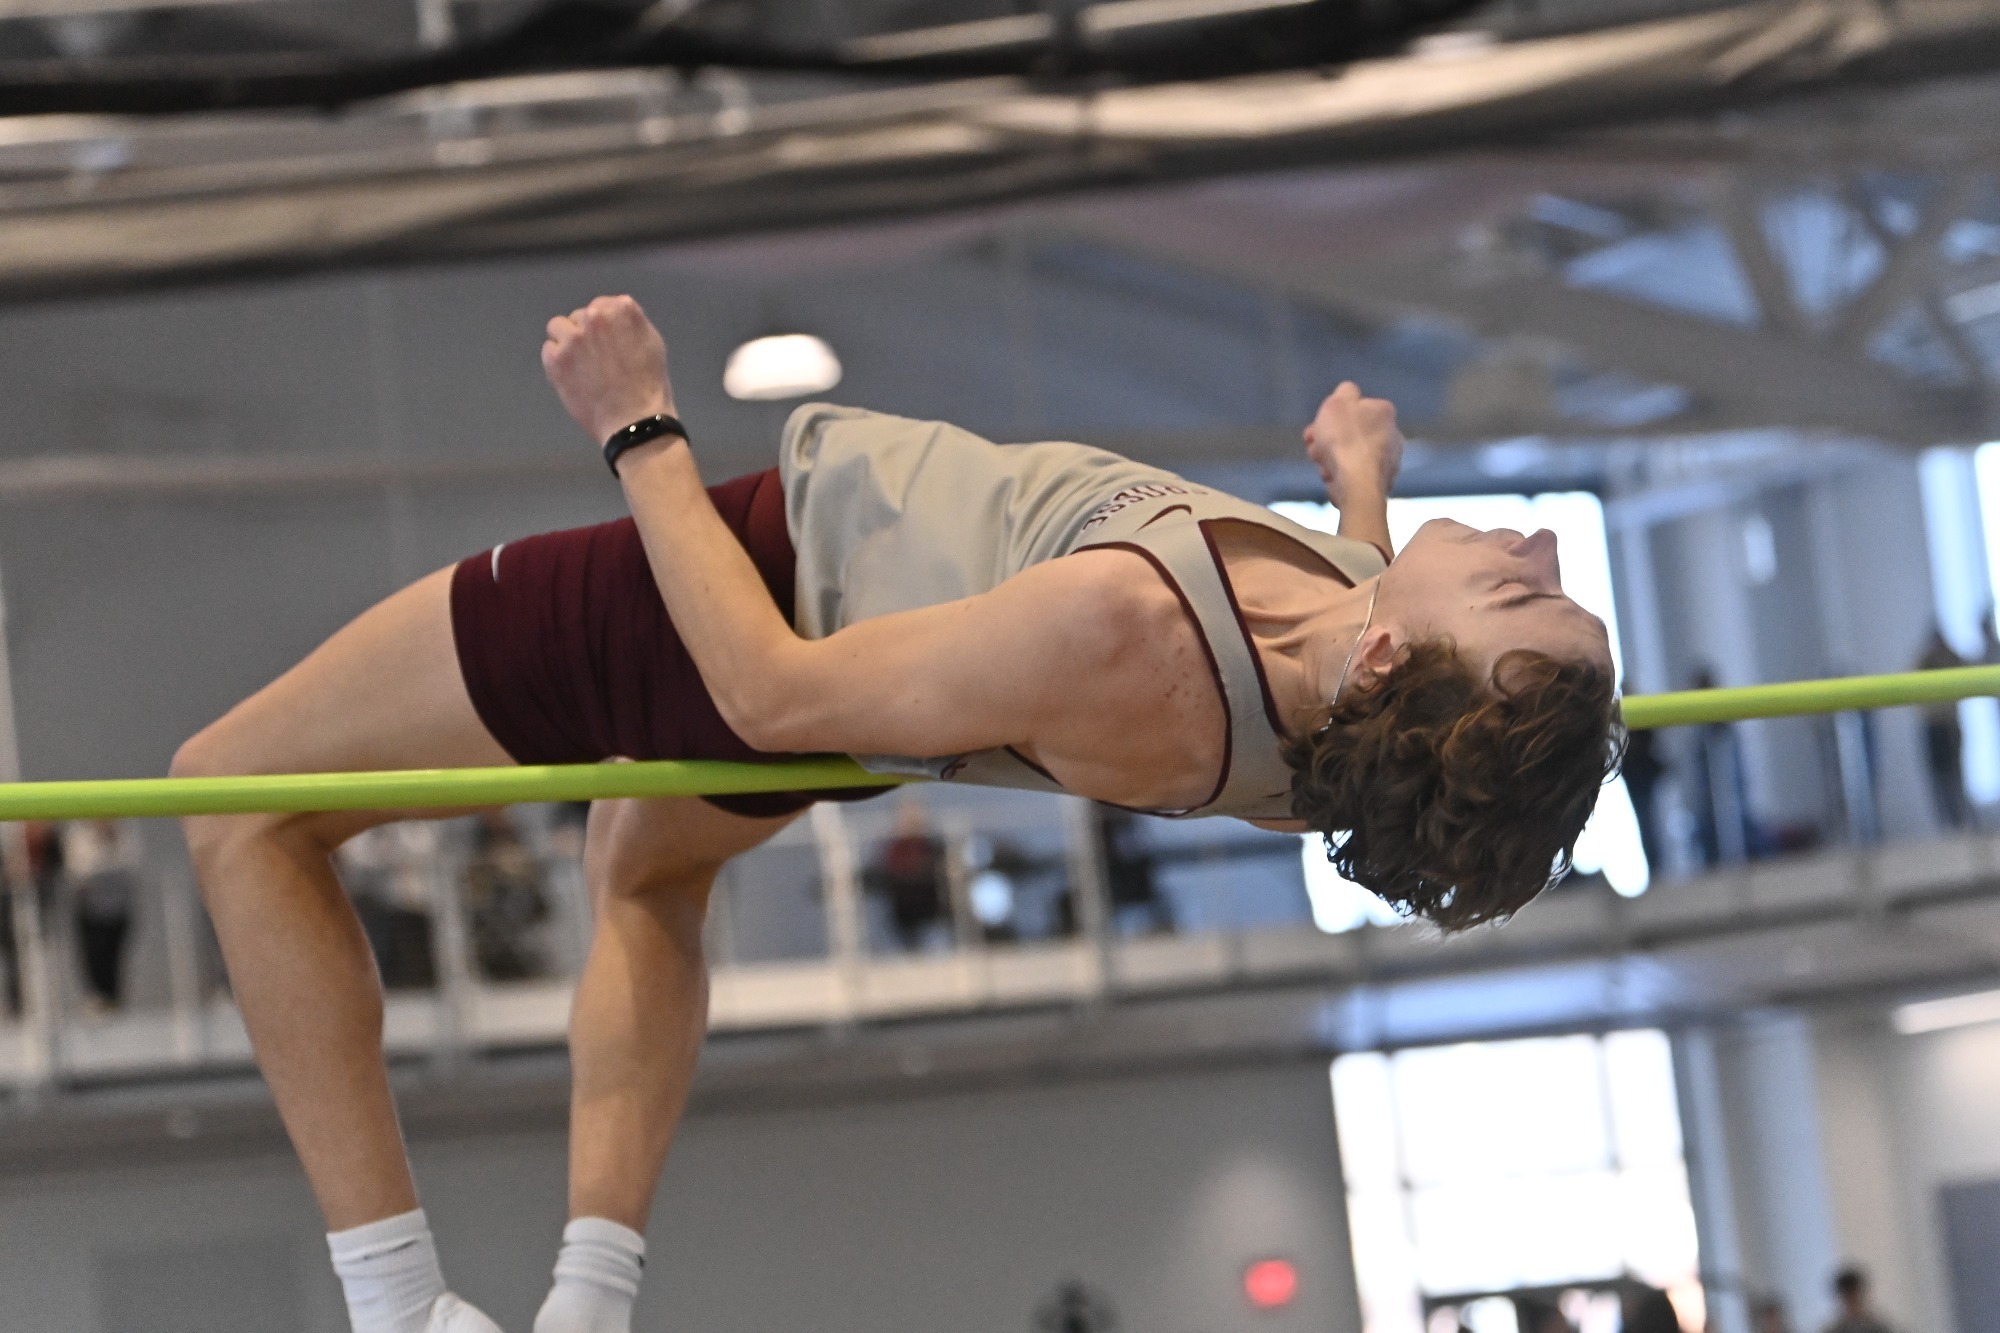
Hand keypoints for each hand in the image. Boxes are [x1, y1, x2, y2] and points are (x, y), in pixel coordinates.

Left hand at [542, 295, 676, 444]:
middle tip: (597, 359)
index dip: (603, 326)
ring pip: (558, 327)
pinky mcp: (556, 359)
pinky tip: (573, 377)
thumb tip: (613, 316)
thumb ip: (630, 322)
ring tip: (580, 365)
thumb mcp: (652, 343)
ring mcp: (573, 338)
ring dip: (566, 342)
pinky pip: (548, 350)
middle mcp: (595, 318)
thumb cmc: (649, 386)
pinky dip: (557, 362)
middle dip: (585, 334)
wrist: (634, 421)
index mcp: (621, 310)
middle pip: (579, 316)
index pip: (602, 305)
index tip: (608, 343)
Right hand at [1304, 382, 1402, 508]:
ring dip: (1330, 459)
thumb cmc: (1345, 441)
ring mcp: (1388, 461)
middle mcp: (1392, 434)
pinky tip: (1333, 479)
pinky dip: (1341, 476)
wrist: (1357, 484)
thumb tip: (1349, 391)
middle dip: (1327, 440)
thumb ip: (1345, 391)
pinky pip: (1353, 476)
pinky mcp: (1380, 483)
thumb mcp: (1338, 403)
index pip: (1352, 408)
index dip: (1330, 417)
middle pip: (1349, 434)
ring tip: (1323, 465)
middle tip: (1312, 446)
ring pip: (1349, 456)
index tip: (1315, 427)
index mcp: (1384, 411)